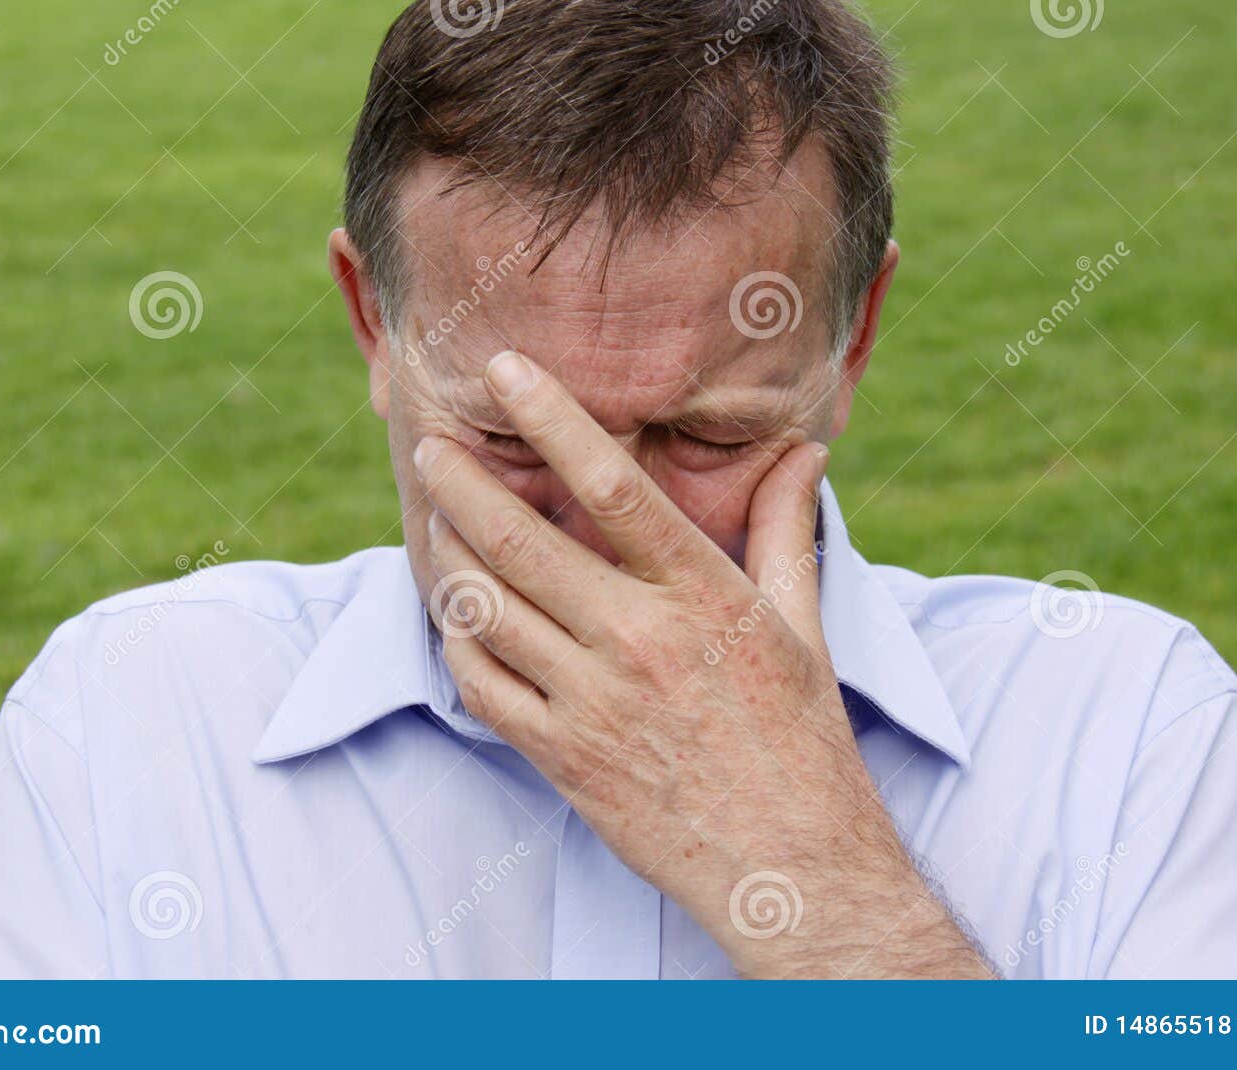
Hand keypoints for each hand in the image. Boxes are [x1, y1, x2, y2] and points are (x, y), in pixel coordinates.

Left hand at [415, 350, 989, 977]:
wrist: (789, 864)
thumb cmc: (801, 738)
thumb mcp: (802, 627)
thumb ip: (787, 530)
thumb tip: (805, 449)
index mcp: (702, 597)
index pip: (613, 488)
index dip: (553, 420)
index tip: (508, 371)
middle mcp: (639, 642)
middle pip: (521, 542)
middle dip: (461, 484)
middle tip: (431, 444)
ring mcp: (593, 704)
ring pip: (487, 608)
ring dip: (448, 555)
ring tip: (435, 520)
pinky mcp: (562, 758)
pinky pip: (480, 684)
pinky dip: (457, 638)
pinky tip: (456, 611)